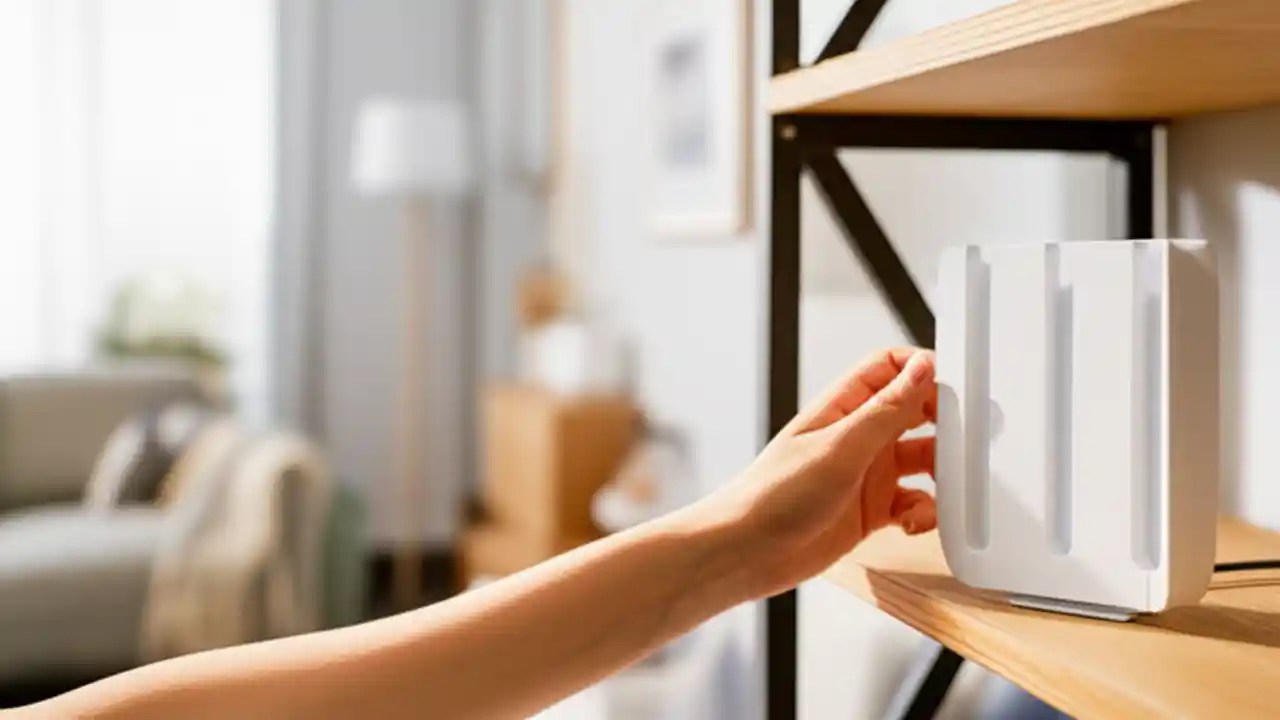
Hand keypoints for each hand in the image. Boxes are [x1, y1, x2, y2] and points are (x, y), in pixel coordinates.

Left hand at [693, 347, 937, 599]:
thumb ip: (885, 410)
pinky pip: (914, 504)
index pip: (892, 368)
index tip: (960, 387)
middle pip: (917, 413)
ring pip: (922, 461)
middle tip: (973, 441)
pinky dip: (924, 513)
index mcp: (844, 407)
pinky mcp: (870, 511)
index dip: (926, 370)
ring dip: (941, 474)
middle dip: (946, 425)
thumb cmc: (774, 495)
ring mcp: (865, 474)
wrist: (745, 554)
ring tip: (950, 488)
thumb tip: (922, 367)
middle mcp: (858, 436)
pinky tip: (913, 525)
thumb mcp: (839, 448)